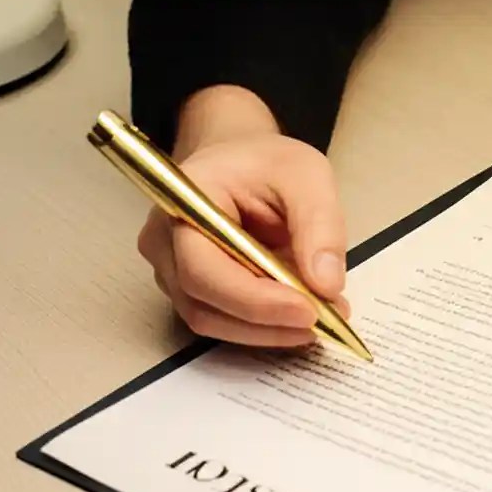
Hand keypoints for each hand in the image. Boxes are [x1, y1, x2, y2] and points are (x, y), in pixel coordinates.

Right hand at [137, 86, 348, 346]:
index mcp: (184, 200)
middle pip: (203, 304)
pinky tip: (301, 317)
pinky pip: (223, 320)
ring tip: (323, 318)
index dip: (255, 300)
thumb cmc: (266, 162)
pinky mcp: (191, 289)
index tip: (309, 310)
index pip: (202, 269)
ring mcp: (171, 269)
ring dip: (270, 330)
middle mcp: (164, 241)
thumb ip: (320, 226)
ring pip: (213, 321)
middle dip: (268, 321)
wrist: (241, 161)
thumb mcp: (308, 176)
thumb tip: (326, 285)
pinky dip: (265, 327)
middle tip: (327, 320)